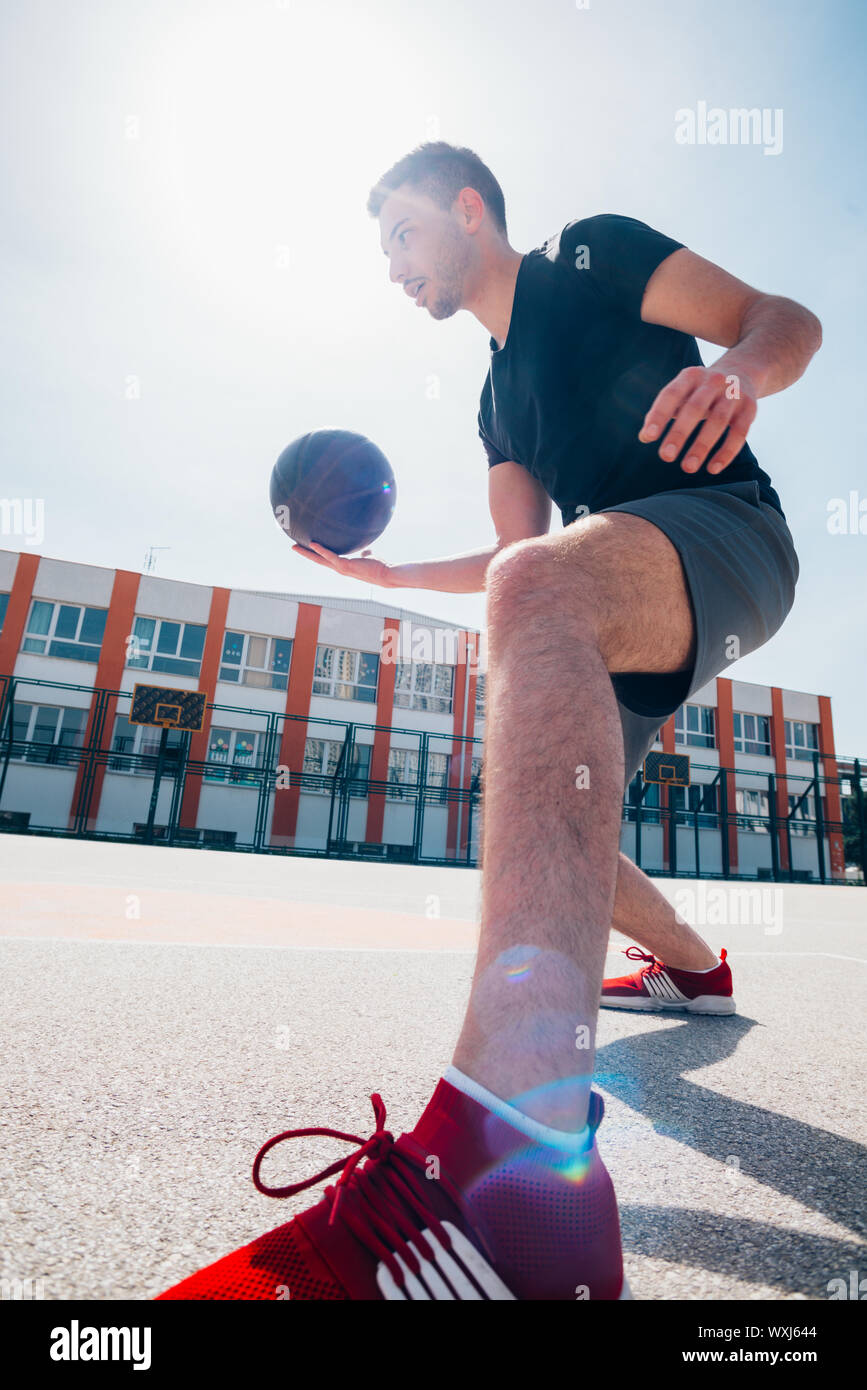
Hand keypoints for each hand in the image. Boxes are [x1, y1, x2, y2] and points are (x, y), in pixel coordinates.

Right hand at [291, 541, 392, 586]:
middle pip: (318, 560)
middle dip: (305, 553)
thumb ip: (364, 554)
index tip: (307, 547)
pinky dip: (321, 550)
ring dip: (307, 553)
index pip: (326, 559)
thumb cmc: (378, 566)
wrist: (385, 574)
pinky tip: (313, 543)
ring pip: (319, 559)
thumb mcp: (368, 557)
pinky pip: (330, 556)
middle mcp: (339, 568)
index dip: (316, 554)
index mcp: (343, 565)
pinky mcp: (345, 565)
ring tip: (295, 546)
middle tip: (293, 546)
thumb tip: (366, 549)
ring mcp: (341, 568)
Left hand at [638, 365, 757, 474]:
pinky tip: (713, 469)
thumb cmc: (700, 391)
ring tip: (687, 468)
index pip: (671, 394)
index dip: (659, 415)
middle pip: (695, 408)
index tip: (648, 437)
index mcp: (690, 376)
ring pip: (718, 421)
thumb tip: (644, 437)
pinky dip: (727, 452)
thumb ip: (662, 412)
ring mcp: (733, 393)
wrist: (742, 371)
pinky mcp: (750, 408)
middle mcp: (713, 381)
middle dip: (679, 433)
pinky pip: (740, 432)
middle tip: (665, 457)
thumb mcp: (681, 394)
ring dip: (702, 446)